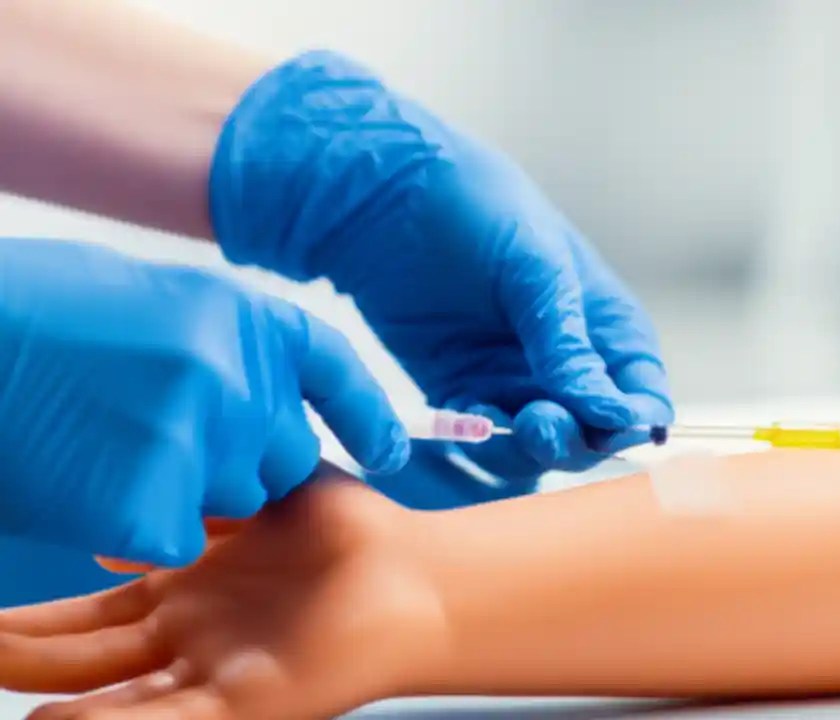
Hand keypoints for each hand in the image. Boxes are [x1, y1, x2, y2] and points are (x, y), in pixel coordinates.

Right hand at [0, 238, 407, 565]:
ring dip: (187, 492)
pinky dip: (134, 529)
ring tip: (110, 449)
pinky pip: (173, 540)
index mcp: (242, 316)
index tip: (390, 451)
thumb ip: (215, 346)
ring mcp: (202, 442)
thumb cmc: (34, 314)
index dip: (365, 414)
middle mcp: (240, 377)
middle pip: (284, 452)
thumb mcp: (147, 301)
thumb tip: (252, 385)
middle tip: (168, 442)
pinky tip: (89, 488)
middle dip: (245, 460)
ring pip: (231, 499)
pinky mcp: (154, 506)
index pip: (333, 371)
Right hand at [0, 469, 440, 719]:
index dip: (31, 621)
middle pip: (80, 659)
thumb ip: (190, 508)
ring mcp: (213, 675)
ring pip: (111, 698)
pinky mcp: (248, 702)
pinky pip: (170, 719)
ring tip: (2, 698)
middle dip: (19, 654)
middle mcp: (187, 642)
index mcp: (184, 595)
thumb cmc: (347, 529)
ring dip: (53, 700)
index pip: (86, 616)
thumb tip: (118, 526)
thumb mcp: (253, 501)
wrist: (418, 568)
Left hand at [211, 50, 672, 495]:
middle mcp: (566, 359)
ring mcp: (511, 376)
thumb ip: (568, 344)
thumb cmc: (477, 207)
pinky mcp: (459, 387)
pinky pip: (480, 434)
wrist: (384, 191)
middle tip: (546, 425)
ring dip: (531, 447)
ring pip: (538, 443)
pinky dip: (481, 439)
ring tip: (516, 424)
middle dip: (579, 439)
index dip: (637, 418)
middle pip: (593, 429)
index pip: (641, 389)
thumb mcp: (535, 269)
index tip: (616, 430)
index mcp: (604, 323)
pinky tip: (470, 418)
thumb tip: (612, 412)